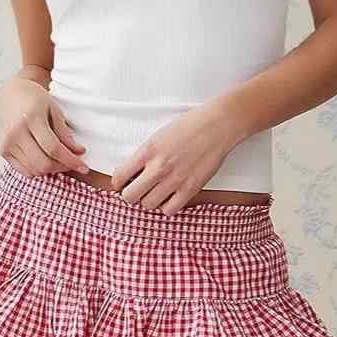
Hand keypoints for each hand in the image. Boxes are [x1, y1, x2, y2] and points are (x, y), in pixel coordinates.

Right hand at [0, 71, 89, 176]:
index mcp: (30, 118)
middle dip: (63, 167)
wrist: (10, 94)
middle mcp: (15, 132)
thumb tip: (79, 152)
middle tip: (73, 162)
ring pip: (35, 170)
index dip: (71, 160)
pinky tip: (47, 161)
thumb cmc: (35, 99)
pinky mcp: (3, 151)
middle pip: (43, 163)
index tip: (84, 166)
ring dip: (52, 170)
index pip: (53, 148)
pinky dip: (39, 170)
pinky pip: (25, 171)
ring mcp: (6, 143)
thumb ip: (65, 132)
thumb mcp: (54, 109)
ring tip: (61, 160)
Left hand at [110, 103, 244, 215]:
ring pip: (148, 205)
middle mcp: (159, 167)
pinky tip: (170, 197)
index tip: (123, 184)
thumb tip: (133, 174)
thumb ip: (145, 155)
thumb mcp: (159, 136)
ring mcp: (174, 180)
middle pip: (130, 196)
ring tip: (156, 192)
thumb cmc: (189, 127)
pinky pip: (169, 210)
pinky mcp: (190, 189)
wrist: (217, 126)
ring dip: (149, 201)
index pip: (119, 177)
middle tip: (137, 191)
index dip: (118, 183)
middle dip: (131, 195)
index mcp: (148, 151)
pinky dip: (167, 207)